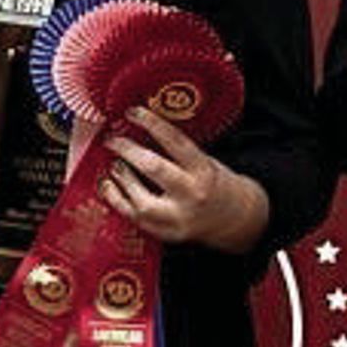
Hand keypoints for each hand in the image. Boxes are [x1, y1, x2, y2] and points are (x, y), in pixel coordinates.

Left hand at [100, 106, 269, 253]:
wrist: (236, 219)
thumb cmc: (216, 184)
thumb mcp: (204, 161)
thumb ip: (177, 152)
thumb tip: (142, 130)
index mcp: (203, 171)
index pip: (175, 141)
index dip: (151, 123)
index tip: (133, 112)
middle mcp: (192, 194)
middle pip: (154, 168)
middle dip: (128, 151)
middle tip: (113, 140)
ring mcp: (180, 218)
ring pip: (141, 202)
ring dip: (122, 180)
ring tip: (114, 165)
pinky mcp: (169, 233)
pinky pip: (137, 220)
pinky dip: (119, 202)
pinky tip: (110, 188)